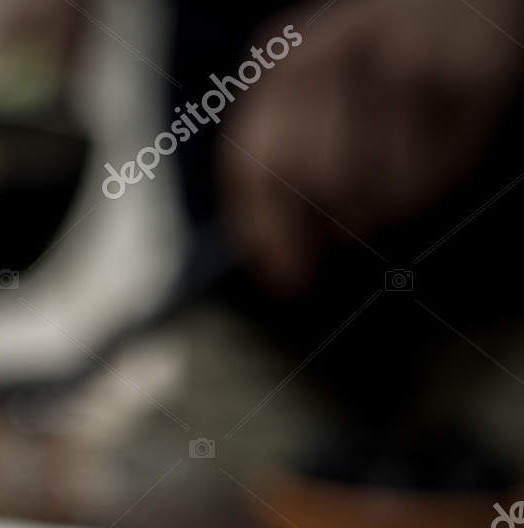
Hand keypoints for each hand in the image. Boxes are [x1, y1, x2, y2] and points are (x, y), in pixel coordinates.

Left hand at [219, 0, 523, 293]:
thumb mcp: (305, 90)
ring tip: (392, 183)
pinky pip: (443, 173)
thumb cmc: (367, 58)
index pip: (254, 166)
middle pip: (323, 182)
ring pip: (386, 189)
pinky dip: (436, 185)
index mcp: (280, 61)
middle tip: (350, 224)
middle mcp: (334, 52)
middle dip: (338, 222)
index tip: (289, 282)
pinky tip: (433, 155)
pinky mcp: (466, 74)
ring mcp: (404, 59)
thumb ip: (276, 162)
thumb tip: (280, 267)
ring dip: (388, 209)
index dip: (267, 236)